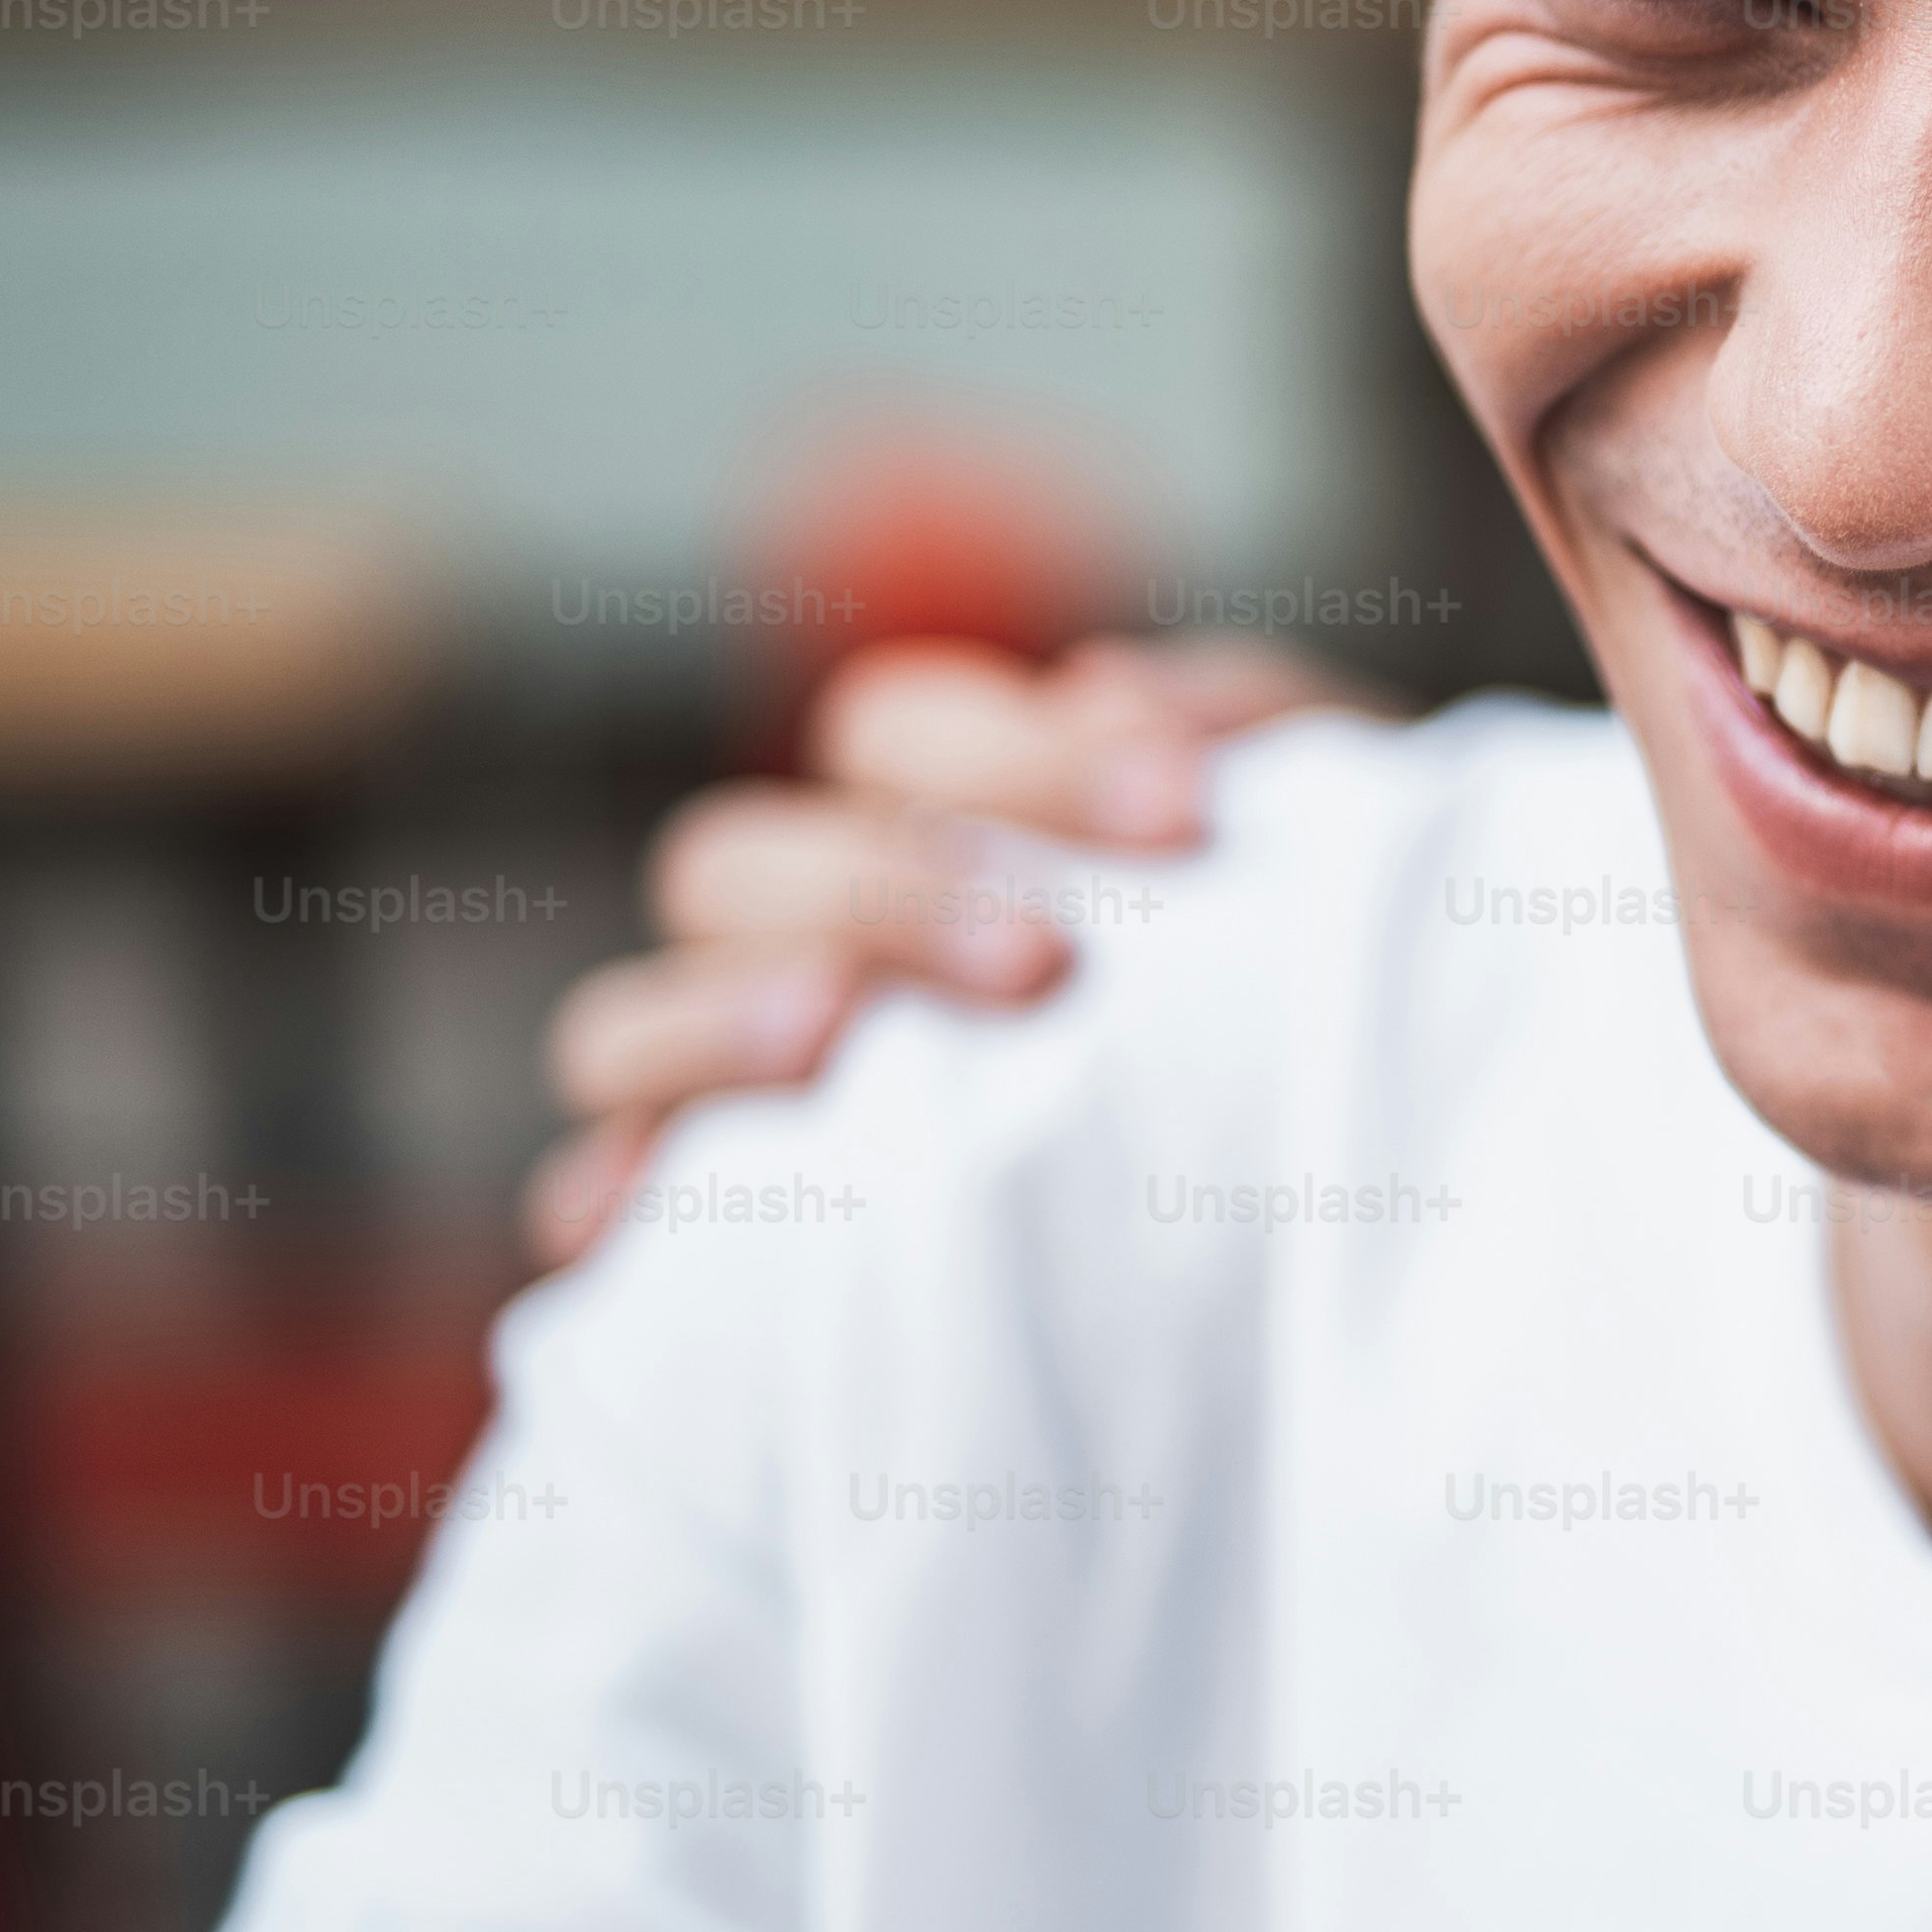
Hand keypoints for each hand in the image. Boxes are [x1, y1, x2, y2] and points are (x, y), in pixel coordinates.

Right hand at [519, 635, 1356, 1267]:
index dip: (1012, 755)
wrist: (1337, 1239)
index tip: (1188, 813)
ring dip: (712, 1022)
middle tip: (1044, 965)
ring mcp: (724, 1097)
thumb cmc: (1306, 1016)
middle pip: (736, 863)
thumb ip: (1246, 739)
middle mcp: (803, 945)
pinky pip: (594, 1209)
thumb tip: (1108, 685)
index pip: (892, 736)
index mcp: (931, 826)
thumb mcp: (1323, 866)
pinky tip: (648, 1219)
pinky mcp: (695, 1246)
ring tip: (828, 1044)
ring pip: (623, 1026)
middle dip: (881, 892)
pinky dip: (610, 1198)